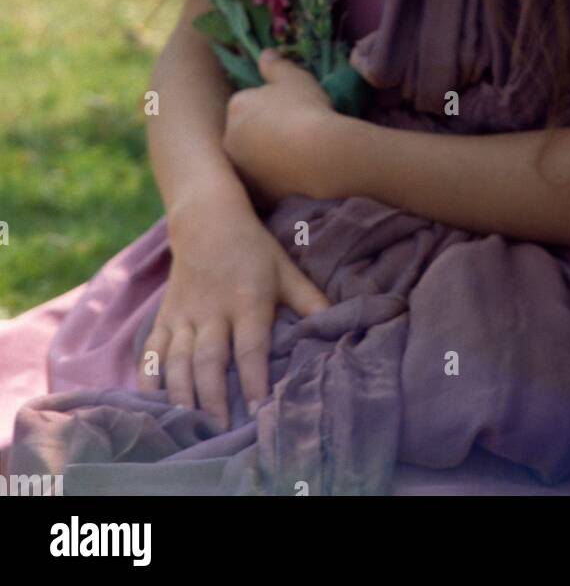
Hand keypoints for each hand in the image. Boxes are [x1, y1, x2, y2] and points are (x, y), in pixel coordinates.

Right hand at [138, 195, 329, 428]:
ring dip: (181, 395)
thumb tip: (340, 325)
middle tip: (219, 432)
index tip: (257, 413)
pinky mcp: (163, 316)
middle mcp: (213, 310)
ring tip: (187, 426)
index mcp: (247, 300)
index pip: (250, 347)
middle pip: (209, 360)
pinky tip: (149, 404)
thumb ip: (311, 300)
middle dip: (213, 398)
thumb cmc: (254, 249)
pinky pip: (151, 350)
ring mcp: (183, 314)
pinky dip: (148, 377)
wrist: (207, 218)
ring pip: (177, 360)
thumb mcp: (286, 270)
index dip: (254, 380)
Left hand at [223, 49, 356, 203]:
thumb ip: (276, 65)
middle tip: (292, 134)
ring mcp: (239, 167)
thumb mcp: (295, 78)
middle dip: (262, 133)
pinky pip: (261, 183)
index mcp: (237, 105)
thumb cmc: (307, 110)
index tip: (289, 112)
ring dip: (266, 157)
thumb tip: (265, 52)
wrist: (321, 155)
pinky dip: (272, 180)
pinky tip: (293, 177)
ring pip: (251, 159)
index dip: (270, 107)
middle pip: (245, 132)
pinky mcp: (252, 192)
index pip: (248, 103)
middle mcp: (229, 136)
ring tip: (296, 157)